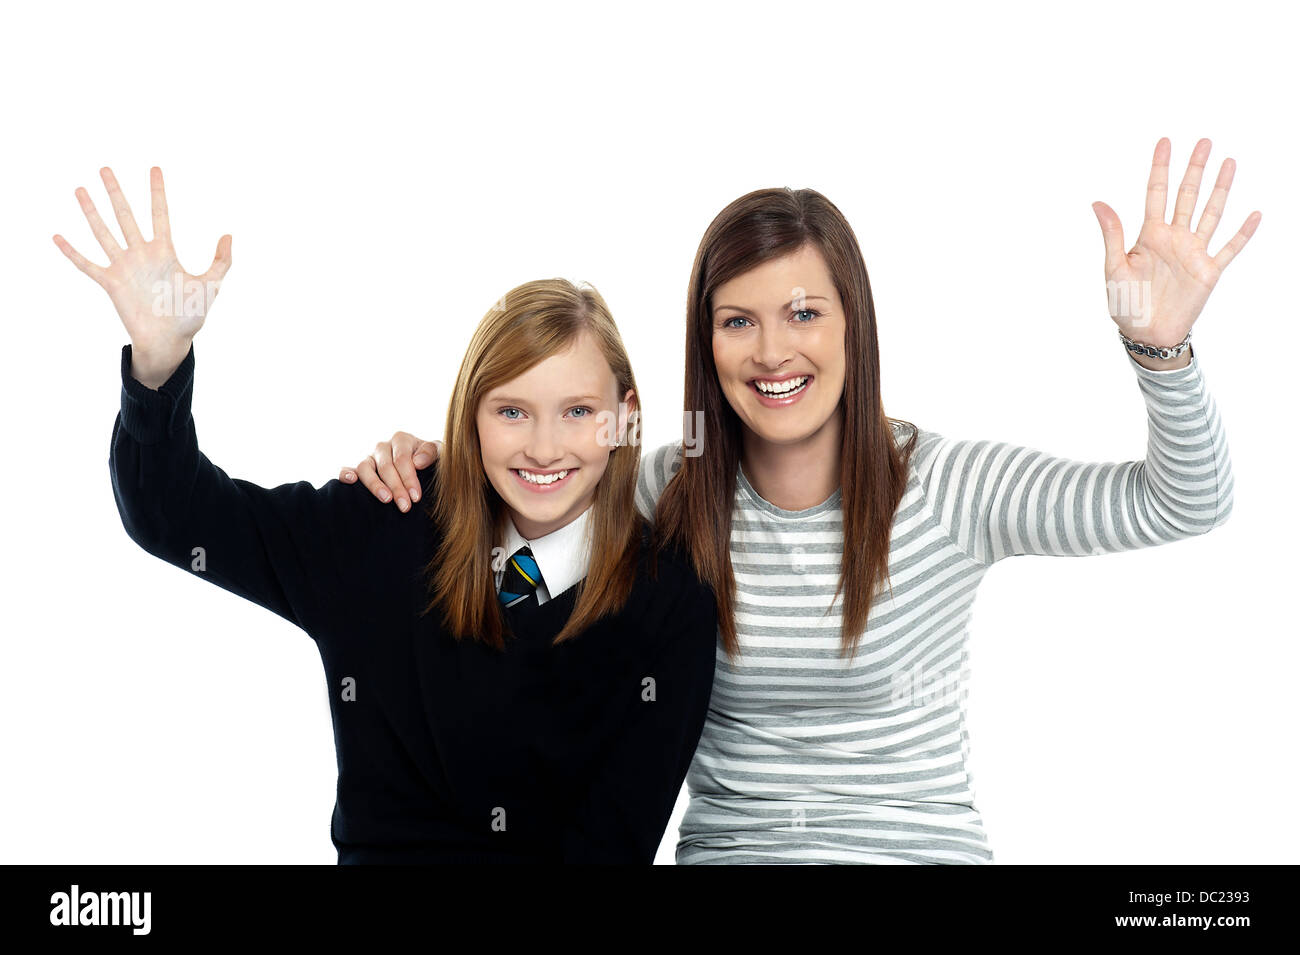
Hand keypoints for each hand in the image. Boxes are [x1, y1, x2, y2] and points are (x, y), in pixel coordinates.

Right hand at [54, 167, 231, 374]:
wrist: (170, 340)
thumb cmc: (191, 315)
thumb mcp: (212, 285)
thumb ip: (222, 261)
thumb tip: (229, 235)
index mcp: (165, 252)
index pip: (160, 214)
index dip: (157, 192)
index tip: (154, 169)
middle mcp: (142, 254)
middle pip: (126, 216)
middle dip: (116, 193)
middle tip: (105, 168)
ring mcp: (125, 267)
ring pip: (104, 233)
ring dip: (91, 212)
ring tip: (80, 190)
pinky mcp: (111, 284)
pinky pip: (88, 265)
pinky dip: (73, 252)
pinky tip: (57, 237)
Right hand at [340, 432, 441, 511]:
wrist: (426, 469)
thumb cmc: (433, 462)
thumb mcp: (440, 454)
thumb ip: (432, 453)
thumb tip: (418, 462)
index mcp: (402, 440)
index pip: (403, 459)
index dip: (409, 478)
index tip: (416, 497)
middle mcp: (383, 447)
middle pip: (386, 466)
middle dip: (397, 487)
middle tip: (405, 506)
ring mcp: (370, 458)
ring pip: (365, 467)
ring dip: (374, 484)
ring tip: (386, 500)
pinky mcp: (359, 469)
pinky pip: (347, 469)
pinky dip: (346, 474)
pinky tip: (351, 481)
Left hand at [1091, 137, 1259, 346]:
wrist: (1146, 335)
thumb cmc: (1125, 304)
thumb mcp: (1113, 268)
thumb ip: (1112, 234)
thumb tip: (1097, 202)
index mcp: (1149, 235)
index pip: (1156, 193)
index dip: (1160, 168)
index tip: (1165, 142)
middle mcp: (1174, 238)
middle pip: (1187, 196)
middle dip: (1194, 169)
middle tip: (1204, 142)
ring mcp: (1193, 253)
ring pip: (1210, 213)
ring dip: (1220, 189)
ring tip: (1229, 162)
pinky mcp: (1208, 272)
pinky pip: (1229, 249)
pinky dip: (1242, 233)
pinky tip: (1254, 214)